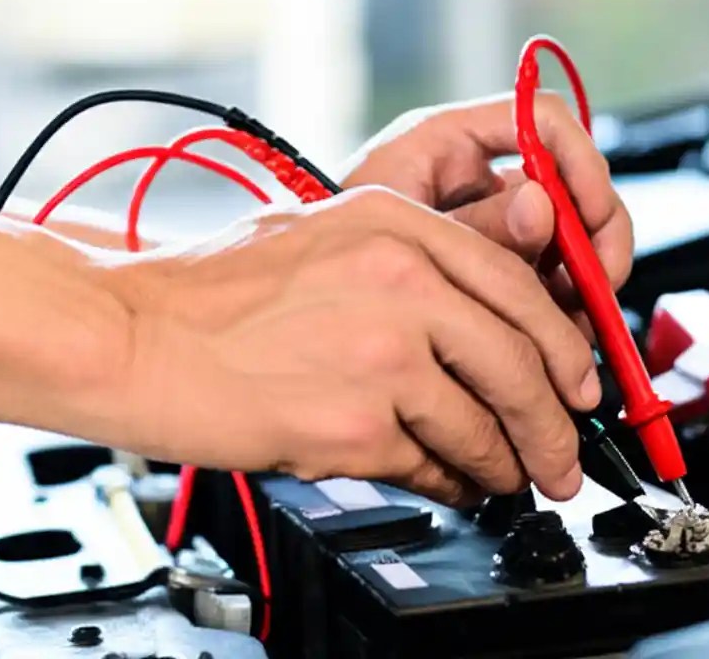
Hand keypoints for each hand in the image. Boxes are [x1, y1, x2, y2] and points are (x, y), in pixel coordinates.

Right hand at [100, 188, 596, 504]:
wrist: (131, 336)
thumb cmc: (210, 292)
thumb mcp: (323, 237)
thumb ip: (410, 268)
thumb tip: (482, 326)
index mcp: (396, 224)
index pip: (518, 287)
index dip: (562, 348)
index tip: (576, 383)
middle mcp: (400, 281)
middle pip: (521, 363)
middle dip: (555, 425)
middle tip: (565, 457)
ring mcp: (380, 354)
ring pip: (484, 425)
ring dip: (507, 463)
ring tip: (509, 478)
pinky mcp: (353, 425)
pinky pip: (432, 465)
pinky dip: (452, 483)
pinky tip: (451, 484)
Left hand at [342, 93, 633, 350]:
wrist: (285, 306)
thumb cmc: (320, 250)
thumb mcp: (401, 230)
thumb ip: (474, 225)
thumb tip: (541, 209)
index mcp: (448, 141)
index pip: (543, 120)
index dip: (579, 163)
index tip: (591, 217)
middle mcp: (476, 177)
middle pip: (571, 189)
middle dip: (592, 243)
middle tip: (596, 290)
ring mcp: (486, 227)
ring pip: (566, 246)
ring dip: (579, 290)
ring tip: (567, 333)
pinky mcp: (487, 274)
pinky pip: (544, 287)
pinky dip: (556, 317)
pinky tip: (547, 348)